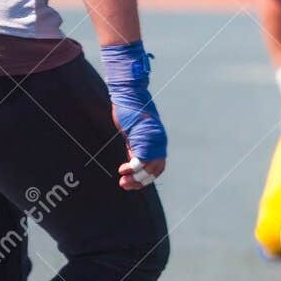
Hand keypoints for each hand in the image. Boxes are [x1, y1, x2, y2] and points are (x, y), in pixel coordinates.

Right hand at [102, 42, 167, 191]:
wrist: (129, 94)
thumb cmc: (130, 112)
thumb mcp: (134, 134)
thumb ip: (136, 148)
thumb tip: (134, 164)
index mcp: (158, 141)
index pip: (158, 167)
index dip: (147, 178)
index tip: (134, 184)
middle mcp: (158, 142)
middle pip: (155, 170)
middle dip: (140, 182)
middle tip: (125, 186)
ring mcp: (152, 141)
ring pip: (148, 168)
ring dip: (135, 179)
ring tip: (123, 182)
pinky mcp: (142, 138)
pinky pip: (139, 160)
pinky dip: (131, 169)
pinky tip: (121, 171)